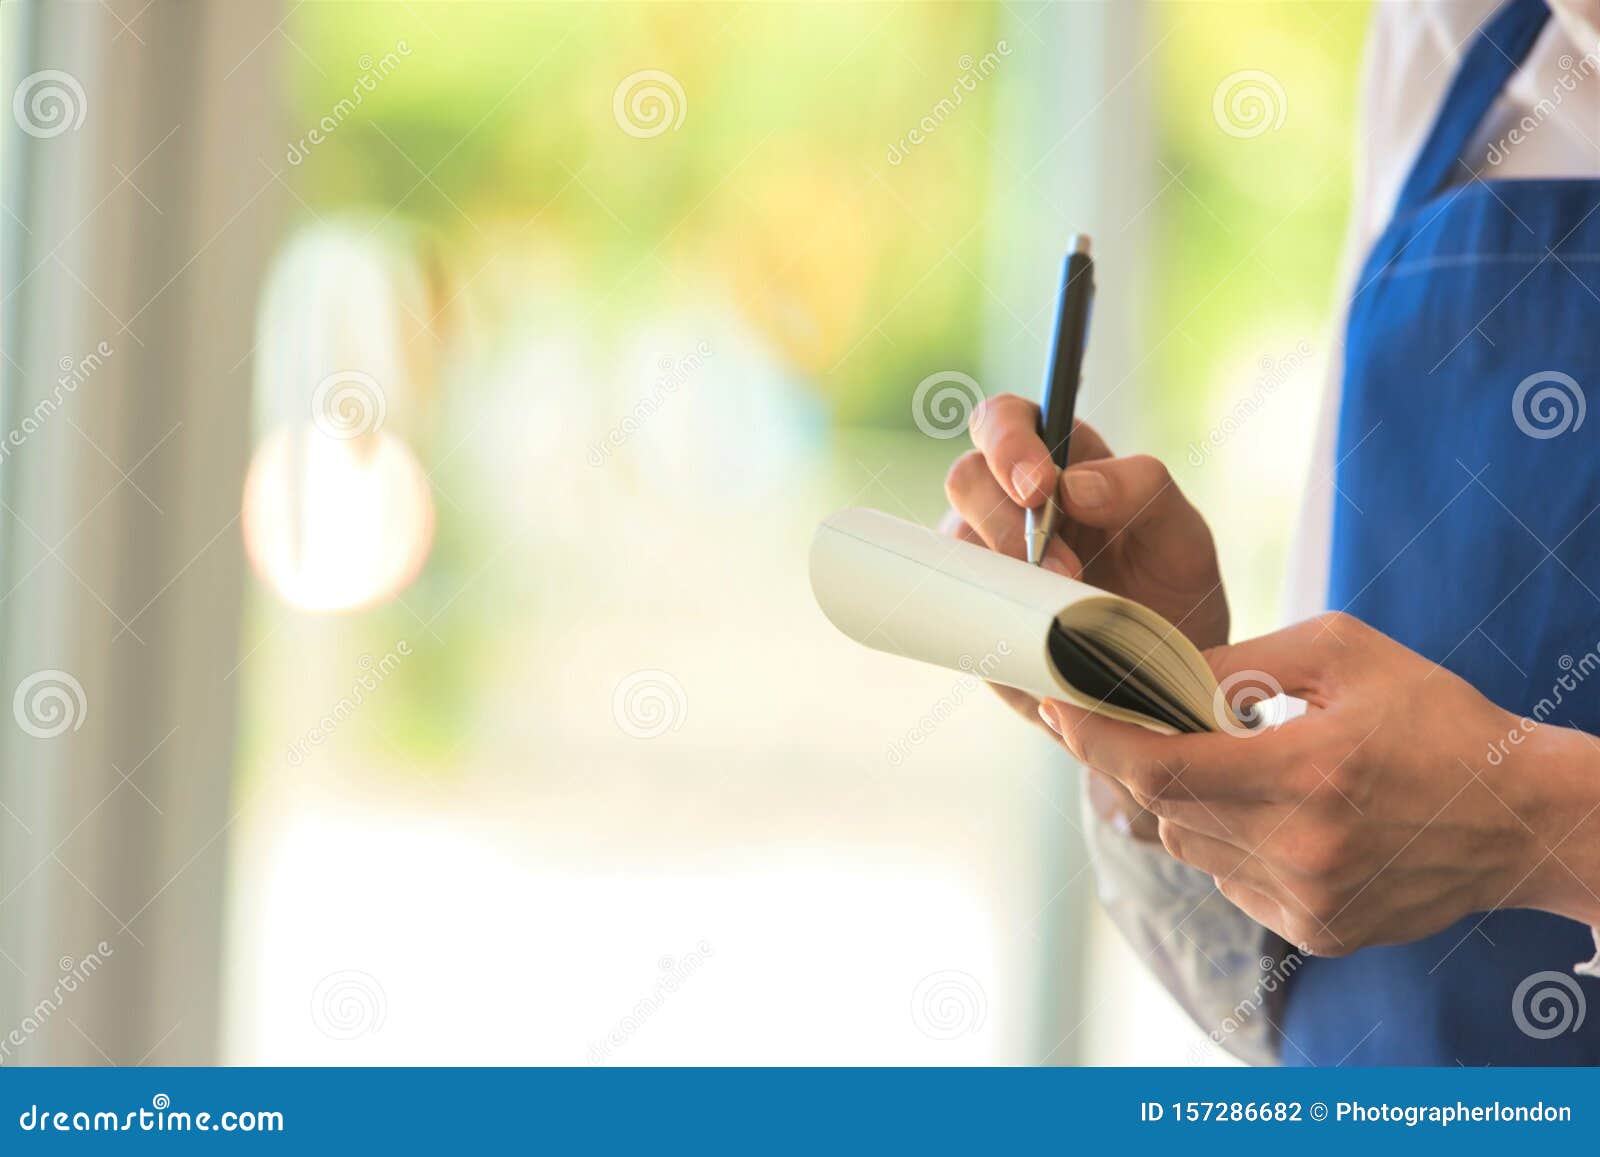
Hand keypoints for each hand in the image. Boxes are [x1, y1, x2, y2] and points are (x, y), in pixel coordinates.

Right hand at [939, 395, 1228, 835]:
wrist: (1160, 680)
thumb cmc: (1171, 593)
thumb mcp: (1181, 536)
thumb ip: (1143, 490)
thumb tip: (1075, 485)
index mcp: (1056, 462)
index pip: (1005, 420)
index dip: (1007, 441)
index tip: (1040, 487)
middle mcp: (1005, 505)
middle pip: (966, 479)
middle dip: (1005, 520)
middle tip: (1060, 568)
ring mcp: (981, 561)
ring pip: (951, 545)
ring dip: (1002, 574)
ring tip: (1061, 609)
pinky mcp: (971, 617)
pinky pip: (951, 610)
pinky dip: (990, 622)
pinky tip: (1033, 642)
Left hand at [1038, 611, 1599, 954]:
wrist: (1519, 820)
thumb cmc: (1438, 721)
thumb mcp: (1345, 653)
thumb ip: (1242, 661)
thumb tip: (1158, 674)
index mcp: (1309, 773)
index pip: (1160, 767)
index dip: (1095, 738)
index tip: (1056, 706)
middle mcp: (1301, 850)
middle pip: (1164, 807)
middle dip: (1140, 759)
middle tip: (1138, 716)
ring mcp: (1307, 902)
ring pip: (1190, 845)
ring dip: (1188, 800)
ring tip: (1241, 764)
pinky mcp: (1316, 932)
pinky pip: (1229, 879)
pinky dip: (1229, 841)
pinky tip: (1278, 812)